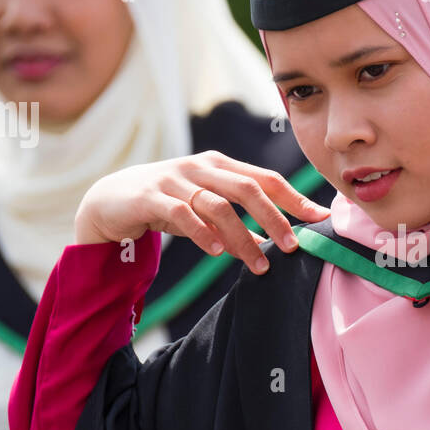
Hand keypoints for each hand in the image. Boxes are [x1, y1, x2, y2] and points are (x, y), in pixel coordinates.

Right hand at [74, 151, 329, 274]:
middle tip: (293, 247)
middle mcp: (200, 166)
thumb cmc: (165, 204)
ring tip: (260, 265)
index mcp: (219, 165)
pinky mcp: (149, 196)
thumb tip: (273, 242)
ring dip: (243, 237)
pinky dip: (202, 233)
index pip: (265, 177)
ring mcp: (173, 178)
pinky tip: (216, 253)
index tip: (320, 218)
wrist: (108, 201)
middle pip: (247, 188)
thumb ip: (235, 220)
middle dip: (275, 218)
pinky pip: (182, 213)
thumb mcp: (203, 209)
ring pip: (218, 205)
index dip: (294, 197)